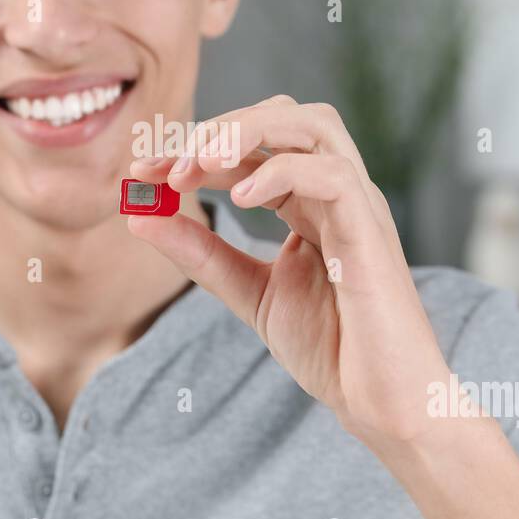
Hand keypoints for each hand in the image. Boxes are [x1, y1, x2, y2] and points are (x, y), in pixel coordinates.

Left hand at [127, 94, 452, 446]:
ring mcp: (359, 205)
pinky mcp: (372, 231)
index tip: (141, 173)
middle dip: (217, 128)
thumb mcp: (248, 291)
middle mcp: (337, 191)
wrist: (381, 403)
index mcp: (310, 201)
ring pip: (313, 126)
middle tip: (165, 166)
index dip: (193, 149)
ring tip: (194, 164)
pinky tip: (240, 198)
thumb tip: (138, 215)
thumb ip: (199, 253)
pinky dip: (281, 173)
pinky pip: (332, 175)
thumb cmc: (331, 347)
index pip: (252, 146)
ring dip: (245, 132)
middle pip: (283, 116)